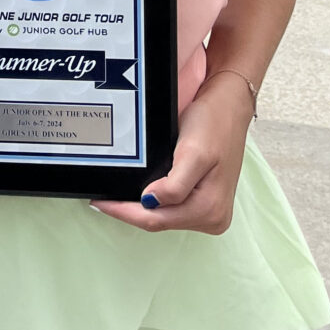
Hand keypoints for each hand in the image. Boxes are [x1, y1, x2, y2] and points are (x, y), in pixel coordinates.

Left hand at [89, 73, 252, 233]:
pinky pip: (173, 209)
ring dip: (142, 208)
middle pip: (160, 222)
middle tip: (101, 200)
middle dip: (130, 212)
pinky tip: (141, 193)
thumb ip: (175, 185)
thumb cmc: (214, 124)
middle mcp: (213, 217)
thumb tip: (151, 203)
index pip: (156, 220)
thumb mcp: (193, 152)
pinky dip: (156, 202)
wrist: (229, 107)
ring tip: (117, 197)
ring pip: (165, 218)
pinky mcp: (206, 202)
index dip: (125, 213)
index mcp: (210, 209)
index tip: (100, 203)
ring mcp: (211, 212)